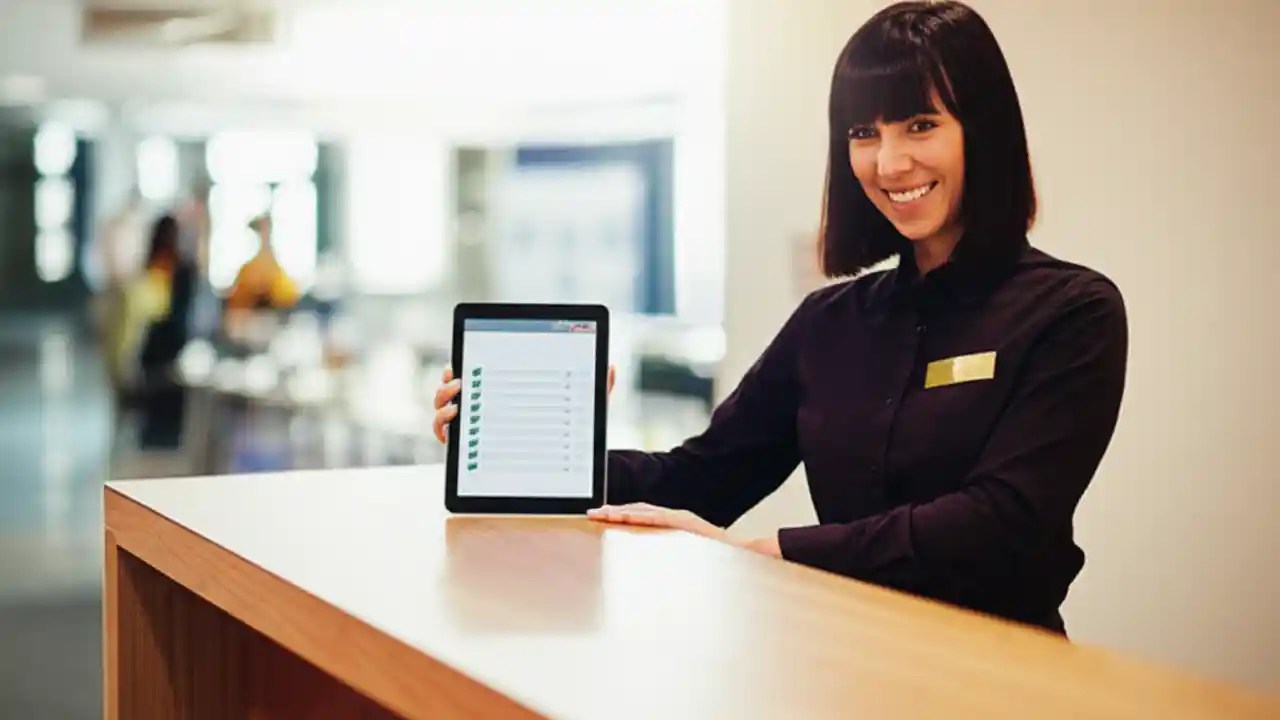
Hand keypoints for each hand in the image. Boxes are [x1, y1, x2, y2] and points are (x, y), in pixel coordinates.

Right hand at [432, 363, 615, 443]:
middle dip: (447, 384)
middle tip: (458, 381)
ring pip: (444, 412)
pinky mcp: (470, 450)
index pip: (476, 374)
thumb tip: (611, 366)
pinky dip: (442, 430)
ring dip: (442, 406)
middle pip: (453, 391)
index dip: (460, 367)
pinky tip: (454, 429)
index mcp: (503, 391)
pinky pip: (447, 440)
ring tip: (456, 404)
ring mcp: (474, 429)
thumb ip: (596, 387)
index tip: (459, 363)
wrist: (566, 468)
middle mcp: (483, 409)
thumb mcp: (582, 408)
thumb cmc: (570, 431)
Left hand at [587, 503, 783, 557]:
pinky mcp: (685, 522)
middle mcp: (674, 518)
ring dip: (621, 511)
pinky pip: (659, 517)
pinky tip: (625, 515)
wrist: (743, 556)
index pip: (640, 517)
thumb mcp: (685, 556)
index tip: (599, 518)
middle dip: (613, 511)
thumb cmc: (715, 562)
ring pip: (644, 511)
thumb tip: (647, 571)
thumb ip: (668, 556)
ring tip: (601, 513)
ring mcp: (680, 519)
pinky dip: (641, 515)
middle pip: (637, 511)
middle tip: (590, 513)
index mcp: (672, 525)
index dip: (619, 515)